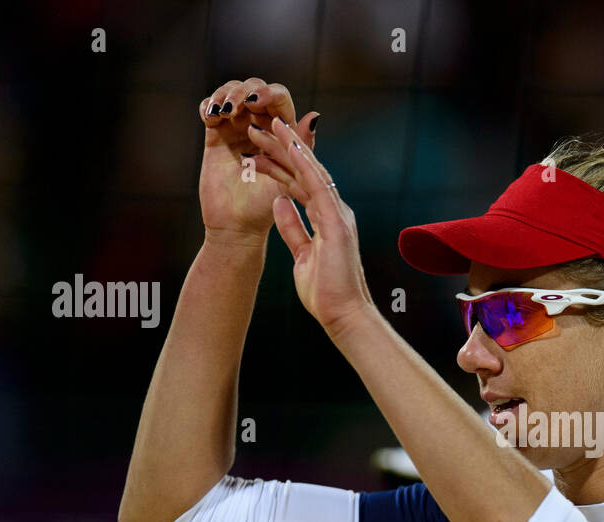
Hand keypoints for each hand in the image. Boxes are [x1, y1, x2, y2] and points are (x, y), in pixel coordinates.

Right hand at [197, 78, 317, 241]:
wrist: (236, 228)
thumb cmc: (267, 209)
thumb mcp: (290, 177)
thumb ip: (301, 148)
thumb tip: (315, 115)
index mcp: (283, 133)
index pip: (279, 99)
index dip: (269, 94)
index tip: (257, 103)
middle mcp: (261, 128)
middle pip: (254, 89)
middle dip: (245, 91)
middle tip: (237, 107)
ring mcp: (237, 131)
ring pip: (231, 93)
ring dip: (226, 95)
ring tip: (224, 111)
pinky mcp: (216, 138)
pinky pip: (211, 110)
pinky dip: (209, 105)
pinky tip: (212, 115)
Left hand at [250, 117, 375, 334]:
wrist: (344, 314)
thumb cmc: (326, 293)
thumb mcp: (301, 255)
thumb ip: (292, 228)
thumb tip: (279, 203)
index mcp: (328, 220)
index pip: (302, 185)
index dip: (281, 165)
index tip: (260, 149)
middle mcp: (336, 212)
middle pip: (306, 172)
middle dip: (282, 148)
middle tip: (259, 127)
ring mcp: (339, 215)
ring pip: (311, 172)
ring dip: (290, 147)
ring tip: (269, 125)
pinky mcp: (338, 222)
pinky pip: (319, 186)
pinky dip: (304, 164)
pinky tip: (290, 146)